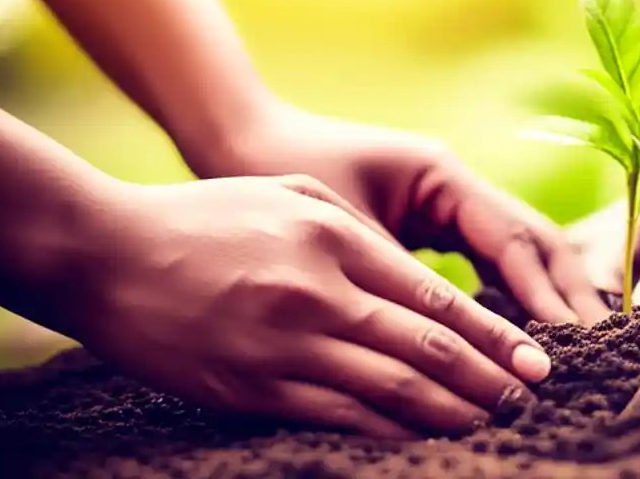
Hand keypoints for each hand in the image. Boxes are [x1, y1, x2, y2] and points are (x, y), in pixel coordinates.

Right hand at [59, 176, 553, 435]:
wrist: (107, 255)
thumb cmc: (208, 219)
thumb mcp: (295, 200)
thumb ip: (363, 238)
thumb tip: (430, 287)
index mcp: (334, 239)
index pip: (434, 298)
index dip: (493, 334)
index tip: (532, 357)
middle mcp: (318, 293)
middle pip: (425, 347)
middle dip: (487, 378)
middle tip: (528, 398)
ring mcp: (285, 345)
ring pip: (390, 390)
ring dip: (450, 411)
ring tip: (490, 422)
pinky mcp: (254, 387)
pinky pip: (338, 416)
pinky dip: (389, 431)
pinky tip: (423, 438)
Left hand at [187, 101, 608, 324]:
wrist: (243, 139)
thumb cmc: (283, 171)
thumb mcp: (340, 228)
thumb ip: (393, 277)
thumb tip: (443, 339)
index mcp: (442, 173)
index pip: (510, 236)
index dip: (542, 290)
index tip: (565, 338)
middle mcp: (456, 183)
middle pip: (533, 239)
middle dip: (564, 291)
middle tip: (594, 345)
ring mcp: (449, 201)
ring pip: (518, 250)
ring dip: (546, 294)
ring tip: (570, 346)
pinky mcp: (433, 222)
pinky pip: (489, 260)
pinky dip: (512, 292)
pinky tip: (522, 333)